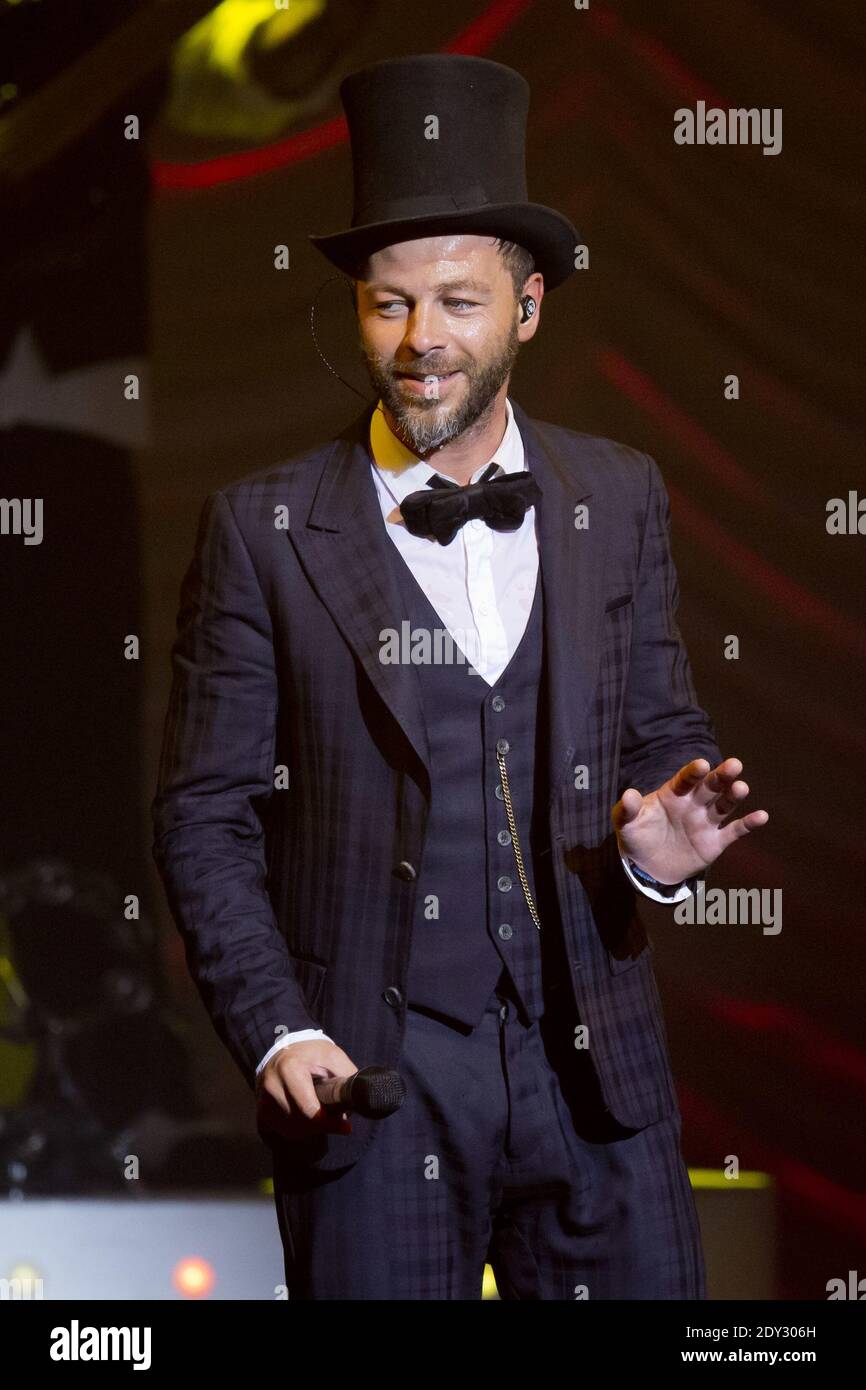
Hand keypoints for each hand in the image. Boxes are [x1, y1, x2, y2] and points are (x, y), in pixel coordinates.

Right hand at [255, 1040, 358, 1143]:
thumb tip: (357, 1103)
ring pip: (289, 1130)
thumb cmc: (312, 1053)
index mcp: (290, 1069)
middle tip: (335, 1120)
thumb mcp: (334, 1057)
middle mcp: (272, 1085)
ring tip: (320, 1115)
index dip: (330, 1123)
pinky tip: (304, 1119)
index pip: (310, 1110)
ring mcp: (263, 1099)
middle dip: (321, 1126)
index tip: (346, 1127)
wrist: (284, 1047)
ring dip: (309, 1130)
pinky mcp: (260, 1109)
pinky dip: (295, 1130)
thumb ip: (347, 1077)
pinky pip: (279, 1131)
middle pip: (299, 1124)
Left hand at [611, 757, 768, 884]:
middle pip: (710, 787)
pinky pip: (734, 831)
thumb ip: (627, 809)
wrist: (649, 866)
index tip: (702, 765)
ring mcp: (706, 821)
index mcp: (673, 794)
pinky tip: (762, 816)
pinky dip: (748, 824)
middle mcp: (694, 803)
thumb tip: (628, 794)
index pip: (685, 779)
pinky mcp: (716, 842)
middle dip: (721, 776)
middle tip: (734, 765)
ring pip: (724, 805)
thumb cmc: (637, 836)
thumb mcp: (626, 823)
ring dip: (734, 796)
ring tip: (741, 788)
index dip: (693, 772)